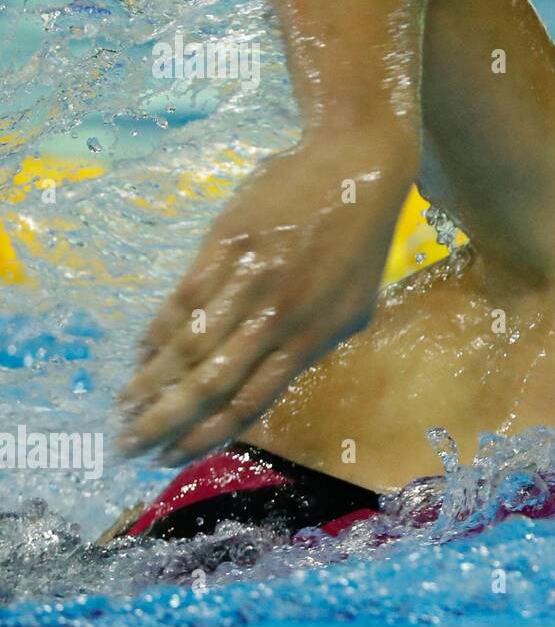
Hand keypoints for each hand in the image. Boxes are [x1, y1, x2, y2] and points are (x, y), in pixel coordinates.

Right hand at [117, 135, 415, 463]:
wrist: (356, 166)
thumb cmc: (358, 241)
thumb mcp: (353, 306)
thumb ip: (312, 345)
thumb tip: (269, 383)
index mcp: (313, 337)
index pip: (250, 401)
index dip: (206, 434)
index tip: (172, 459)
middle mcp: (278, 315)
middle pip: (211, 382)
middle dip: (165, 421)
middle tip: (129, 446)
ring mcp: (249, 278)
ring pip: (191, 344)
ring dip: (152, 382)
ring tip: (124, 408)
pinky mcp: (226, 244)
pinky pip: (185, 298)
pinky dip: (159, 331)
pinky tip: (141, 354)